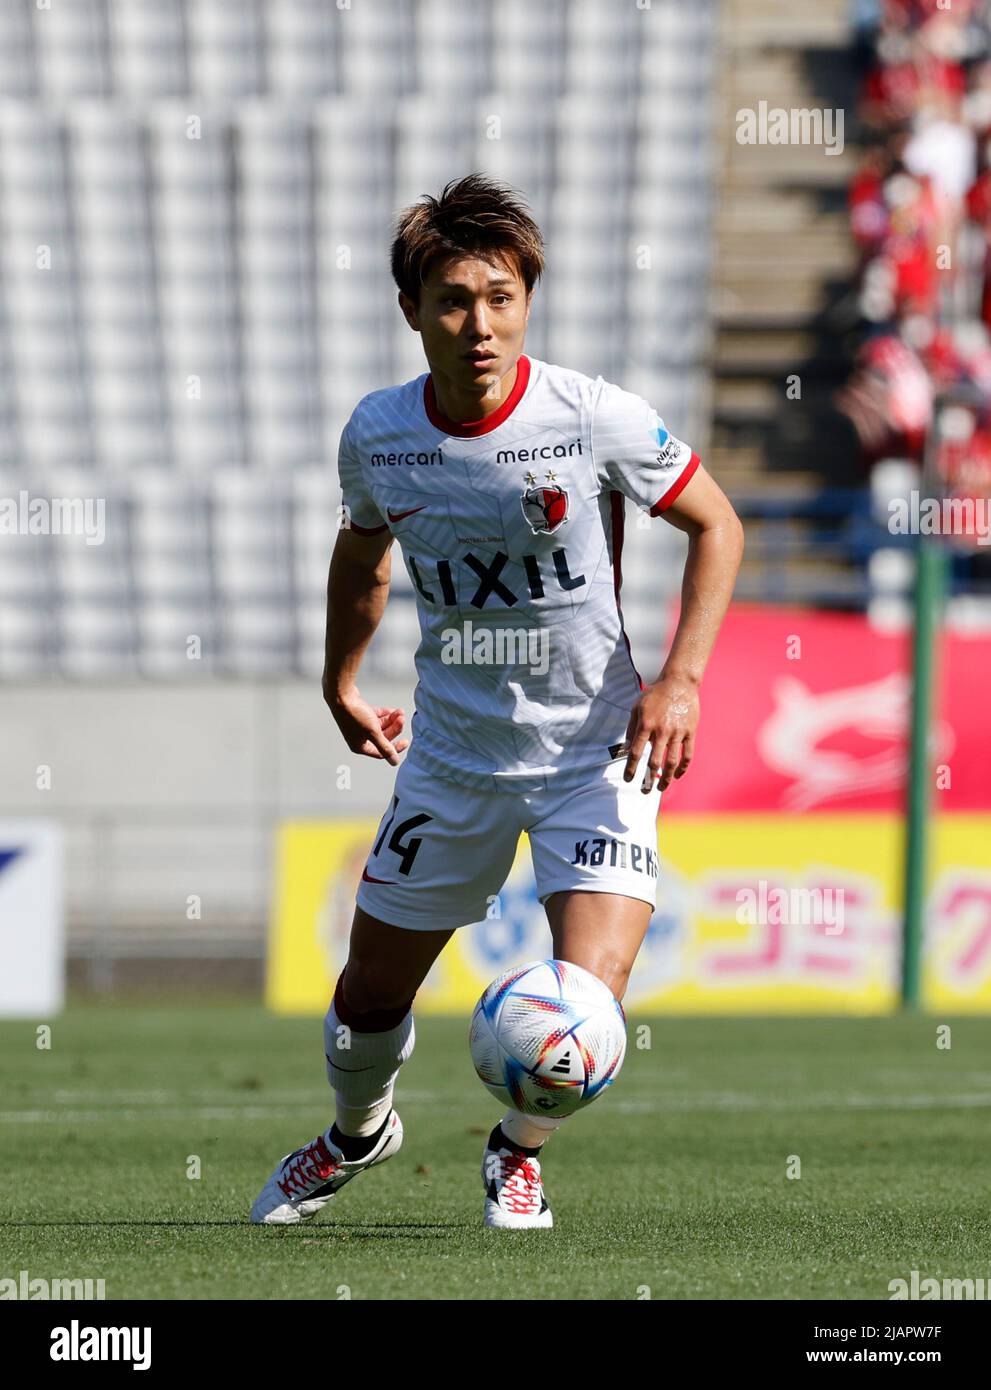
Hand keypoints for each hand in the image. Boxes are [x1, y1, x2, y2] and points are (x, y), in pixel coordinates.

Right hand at [325, 684, 408, 764]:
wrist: (342, 696)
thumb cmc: (354, 715)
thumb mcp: (373, 733)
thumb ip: (385, 748)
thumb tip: (394, 762)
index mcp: (360, 746)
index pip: (382, 752)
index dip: (395, 747)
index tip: (406, 740)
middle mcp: (359, 738)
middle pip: (383, 737)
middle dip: (394, 728)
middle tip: (402, 719)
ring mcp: (359, 726)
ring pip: (381, 726)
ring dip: (392, 720)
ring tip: (399, 712)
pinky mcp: (360, 714)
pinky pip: (376, 717)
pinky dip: (385, 714)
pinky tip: (393, 711)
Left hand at [623, 674, 698, 792]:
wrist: (679, 682)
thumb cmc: (656, 694)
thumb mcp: (637, 707)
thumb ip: (632, 727)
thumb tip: (627, 747)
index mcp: (646, 725)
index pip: (635, 753)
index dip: (631, 769)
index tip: (628, 780)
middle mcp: (661, 731)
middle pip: (654, 762)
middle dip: (648, 779)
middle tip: (645, 790)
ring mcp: (677, 733)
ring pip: (672, 762)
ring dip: (666, 778)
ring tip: (661, 788)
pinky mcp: (690, 733)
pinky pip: (687, 755)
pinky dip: (683, 768)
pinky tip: (678, 775)